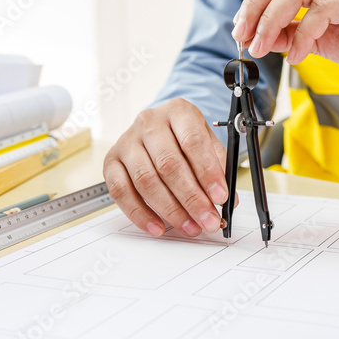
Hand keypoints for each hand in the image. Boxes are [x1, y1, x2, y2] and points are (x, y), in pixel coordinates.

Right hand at [103, 98, 228, 237]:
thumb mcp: (208, 141)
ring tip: (190, 227)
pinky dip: (140, 214)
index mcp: (178, 111)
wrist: (157, 127)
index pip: (193, 142)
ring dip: (170, 210)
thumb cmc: (184, 137)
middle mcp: (149, 122)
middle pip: (169, 165)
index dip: (208, 172)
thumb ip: (219, 167)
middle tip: (208, 220)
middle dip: (192, 198)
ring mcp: (127, 141)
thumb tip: (228, 200)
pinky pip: (121, 192)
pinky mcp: (111, 161)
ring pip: (146, 180)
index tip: (221, 197)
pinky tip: (158, 227)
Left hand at [231, 0, 338, 85]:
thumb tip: (259, 34)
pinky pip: (323, 10)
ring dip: (273, 22)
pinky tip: (299, 56)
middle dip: (256, 9)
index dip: (254, 0)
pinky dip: (304, 35)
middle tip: (246, 39)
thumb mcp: (319, 38)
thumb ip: (290, 32)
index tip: (240, 30)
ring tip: (265, 49)